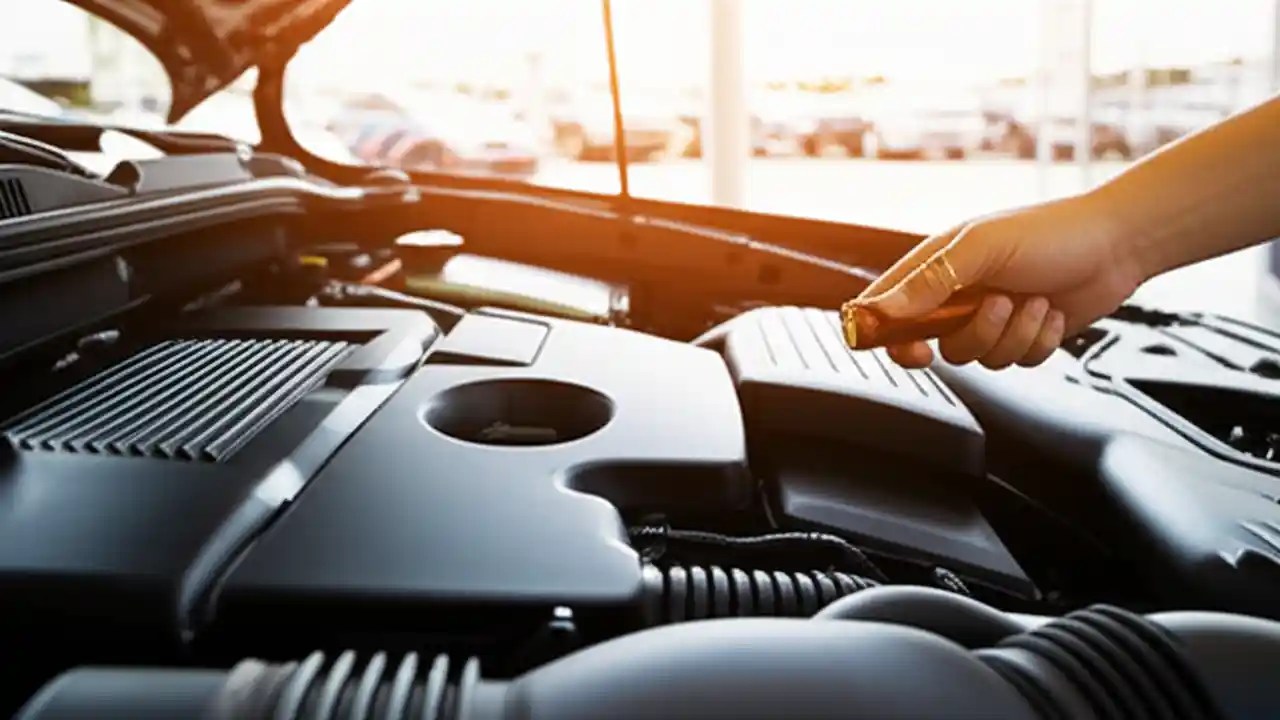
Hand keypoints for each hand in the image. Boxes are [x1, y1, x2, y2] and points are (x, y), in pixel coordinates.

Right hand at [857, 193, 1145, 368]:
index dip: (888, 334)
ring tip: (1034, 300)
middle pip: (936, 345)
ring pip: (978, 359)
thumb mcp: (982, 250)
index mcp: (938, 267)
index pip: (888, 308)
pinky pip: (1015, 363)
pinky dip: (1036, 342)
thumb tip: (882, 309)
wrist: (1117, 245)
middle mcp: (959, 295)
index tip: (911, 348)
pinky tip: (1050, 312)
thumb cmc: (1052, 232)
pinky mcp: (1021, 337)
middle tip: (996, 307)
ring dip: (1012, 334)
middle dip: (974, 334)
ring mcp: (990, 318)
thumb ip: (929, 281)